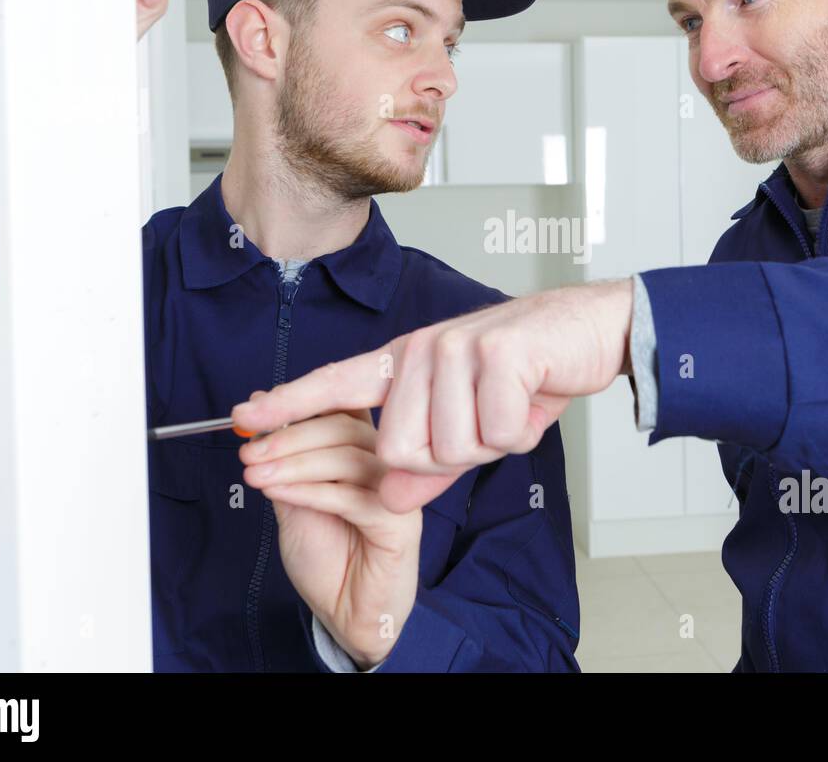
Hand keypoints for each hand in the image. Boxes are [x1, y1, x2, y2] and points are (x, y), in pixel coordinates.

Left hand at [232, 279, 634, 512]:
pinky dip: (519, 431)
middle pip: (401, 449)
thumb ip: (426, 465)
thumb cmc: (526, 375)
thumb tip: (388, 496)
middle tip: (484, 426)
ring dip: (491, 443)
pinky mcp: (497, 354)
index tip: (241, 418)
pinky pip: (494, 433)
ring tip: (510, 407)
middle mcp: (423, 350)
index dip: (288, 405)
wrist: (586, 330)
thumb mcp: (470, 424)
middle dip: (451, 458)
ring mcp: (457, 348)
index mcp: (407, 362)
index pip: (336, 385)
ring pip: (450, 446)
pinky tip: (530, 398)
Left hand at [239, 405, 424, 668]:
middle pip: (345, 429)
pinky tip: (278, 494)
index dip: (300, 402)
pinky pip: (351, 497)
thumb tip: (260, 410)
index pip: (341, 410)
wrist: (345, 614)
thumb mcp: (292, 500)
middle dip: (289, 435)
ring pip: (348, 458)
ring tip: (255, 475)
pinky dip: (308, 491)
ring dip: (293, 463)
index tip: (254, 411)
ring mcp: (397, 492)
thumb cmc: (327, 557)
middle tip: (248, 451)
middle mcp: (388, 465)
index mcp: (366, 451)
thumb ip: (283, 459)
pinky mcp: (398, 522)